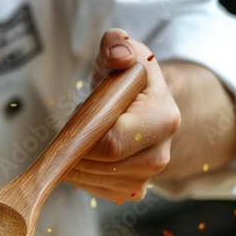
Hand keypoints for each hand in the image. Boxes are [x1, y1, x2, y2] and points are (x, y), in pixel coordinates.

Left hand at [63, 29, 180, 201]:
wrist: (139, 100)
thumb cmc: (125, 75)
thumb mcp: (120, 50)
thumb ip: (115, 45)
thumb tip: (119, 57)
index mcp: (162, 118)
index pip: (110, 143)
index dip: (81, 137)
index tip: (73, 119)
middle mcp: (160, 153)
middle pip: (101, 166)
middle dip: (75, 148)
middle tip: (73, 127)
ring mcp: (149, 175)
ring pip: (96, 181)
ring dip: (76, 162)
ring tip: (83, 136)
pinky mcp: (134, 188)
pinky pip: (98, 191)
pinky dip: (82, 177)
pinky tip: (85, 155)